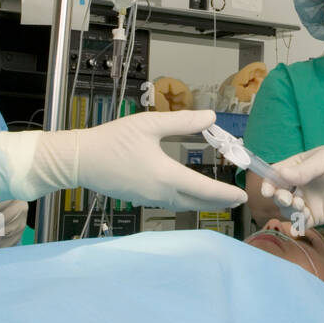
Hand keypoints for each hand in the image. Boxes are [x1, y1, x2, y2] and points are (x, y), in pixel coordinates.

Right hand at [0, 110, 247, 210]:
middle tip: (236, 199)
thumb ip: (182, 122)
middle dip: (218, 201)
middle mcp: (161, 194)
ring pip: (184, 205)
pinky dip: (186, 200)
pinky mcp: (140, 199)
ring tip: (219, 197)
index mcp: (167, 176)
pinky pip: (171, 203)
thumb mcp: (149, 124)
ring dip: (203, 202)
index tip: (243, 195)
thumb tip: (212, 117)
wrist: (80, 160)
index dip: (225, 194)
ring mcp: (150, 199)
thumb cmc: (113, 140)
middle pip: (197, 202)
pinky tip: (189, 192)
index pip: (204, 190)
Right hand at [267, 142, 323, 227]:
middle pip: (279, 194)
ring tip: (302, 207)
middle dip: (279, 197)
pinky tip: (301, 225)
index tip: (269, 190)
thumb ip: (303, 170)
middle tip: (290, 198)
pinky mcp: (318, 215)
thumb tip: (280, 175)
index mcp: (297, 167)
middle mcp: (299, 185)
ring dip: (289, 210)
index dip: (268, 183)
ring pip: (288, 209)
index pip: (275, 175)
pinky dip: (298, 224)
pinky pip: (302, 222)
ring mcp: (308, 201)